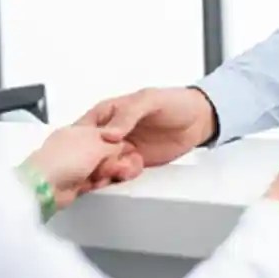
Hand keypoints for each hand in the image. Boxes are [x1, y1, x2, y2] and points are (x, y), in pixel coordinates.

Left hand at [21, 126, 143, 209]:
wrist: (44, 186)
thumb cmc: (67, 158)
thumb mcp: (96, 143)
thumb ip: (113, 143)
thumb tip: (124, 145)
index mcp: (79, 129)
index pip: (105, 129)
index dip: (118, 136)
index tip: (130, 144)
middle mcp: (77, 145)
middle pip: (105, 149)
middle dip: (117, 157)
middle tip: (126, 163)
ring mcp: (76, 165)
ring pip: (103, 165)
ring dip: (111, 170)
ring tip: (117, 174)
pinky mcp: (77, 182)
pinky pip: (97, 179)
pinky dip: (102, 181)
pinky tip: (104, 182)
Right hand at [80, 87, 217, 177]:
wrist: (198, 120)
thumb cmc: (174, 102)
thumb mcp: (149, 100)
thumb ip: (128, 115)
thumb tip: (109, 133)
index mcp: (107, 113)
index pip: (82, 130)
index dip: (80, 144)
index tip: (88, 154)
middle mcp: (110, 133)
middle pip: (88, 153)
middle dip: (93, 163)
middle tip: (107, 166)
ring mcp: (121, 149)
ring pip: (101, 166)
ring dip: (107, 172)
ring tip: (121, 169)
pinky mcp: (132, 163)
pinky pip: (119, 174)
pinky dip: (121, 177)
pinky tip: (131, 171)